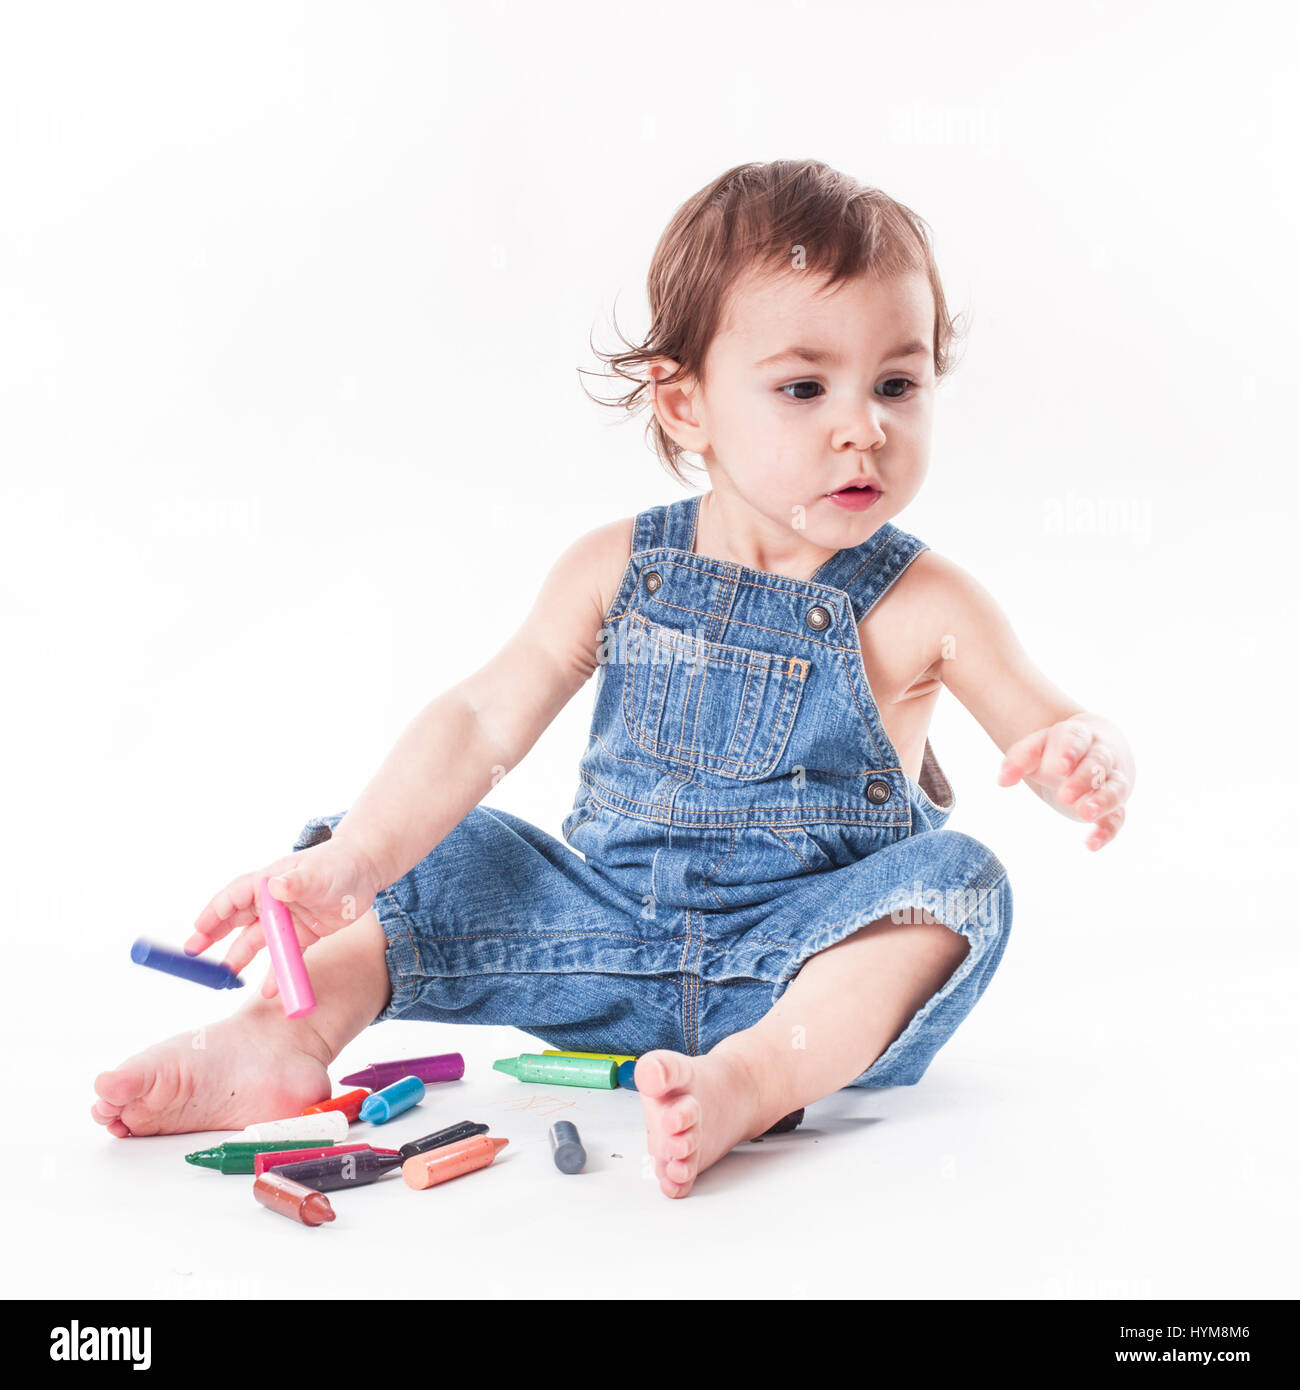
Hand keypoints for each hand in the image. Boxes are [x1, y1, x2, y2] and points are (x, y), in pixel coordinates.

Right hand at [185, 833, 383, 995]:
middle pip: (236, 920)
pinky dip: (276, 972)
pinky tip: (269, 991)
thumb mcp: (319, 873)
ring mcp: (286, 918)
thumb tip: (276, 885)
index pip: (233, 898)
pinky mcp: (303, 934)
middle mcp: (272, 901)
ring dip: (241, 958)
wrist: (366, 872)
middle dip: (214, 936)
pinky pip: (285, 956)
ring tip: (226, 978)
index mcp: (268, 881)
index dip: (213, 914)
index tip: (197, 931)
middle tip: (194, 955)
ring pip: (257, 941)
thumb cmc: (339, 864)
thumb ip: (298, 881)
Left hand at [998, 713, 1133, 850]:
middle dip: (1083, 780)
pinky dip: (1107, 831)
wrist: (1089, 751)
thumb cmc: (1055, 751)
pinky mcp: (1114, 805)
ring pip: (1115, 788)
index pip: (1077, 740)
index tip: (1060, 768)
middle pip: (1098, 763)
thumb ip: (1017, 760)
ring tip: (1085, 814)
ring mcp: (1110, 780)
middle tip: (1064, 797)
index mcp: (1078, 736)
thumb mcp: (1034, 749)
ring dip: (1102, 801)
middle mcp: (1100, 755)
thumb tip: (1003, 781)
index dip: (1070, 752)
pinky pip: (1117, 817)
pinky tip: (1091, 844)